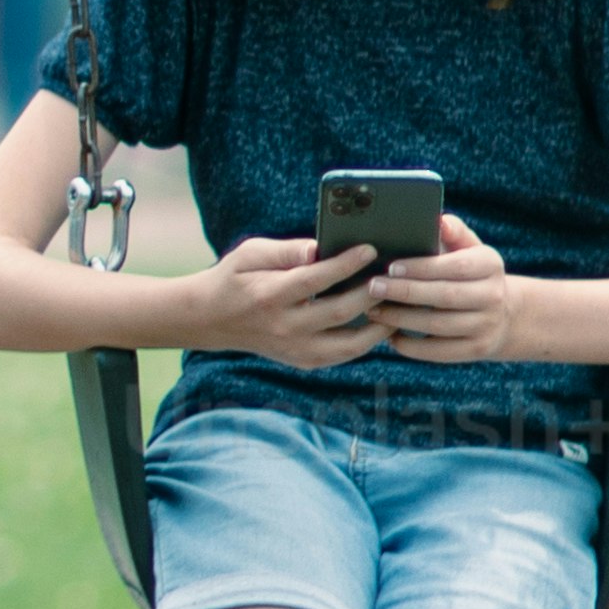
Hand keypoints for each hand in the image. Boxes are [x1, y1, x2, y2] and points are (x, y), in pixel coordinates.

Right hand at [192, 228, 386, 376]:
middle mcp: (284, 327)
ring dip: (378, 325)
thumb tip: (318, 247)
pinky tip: (379, 323)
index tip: (370, 248)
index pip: (316, 279)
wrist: (212, 319)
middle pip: (339, 312)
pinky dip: (365, 341)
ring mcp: (295, 350)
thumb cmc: (236, 278)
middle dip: (370, 292)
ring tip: (396, 304)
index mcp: (270, 295)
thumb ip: (286, 251)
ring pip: (348, 344)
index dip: (345, 263)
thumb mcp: (250, 253)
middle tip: (392, 276)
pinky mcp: (303, 361)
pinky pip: (343, 355)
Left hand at [375, 211, 520, 363]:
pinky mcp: (477, 350)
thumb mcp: (469, 248)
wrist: (504, 313)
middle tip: (372, 287)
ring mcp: (487, 326)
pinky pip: (439, 352)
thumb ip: (453, 231)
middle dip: (404, 292)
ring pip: (438, 325)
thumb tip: (438, 221)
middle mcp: (493, 296)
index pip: (455, 266)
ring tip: (373, 310)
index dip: (422, 268)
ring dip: (401, 319)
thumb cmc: (470, 271)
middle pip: (444, 296)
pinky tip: (389, 335)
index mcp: (490, 265)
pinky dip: (411, 346)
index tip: (390, 267)